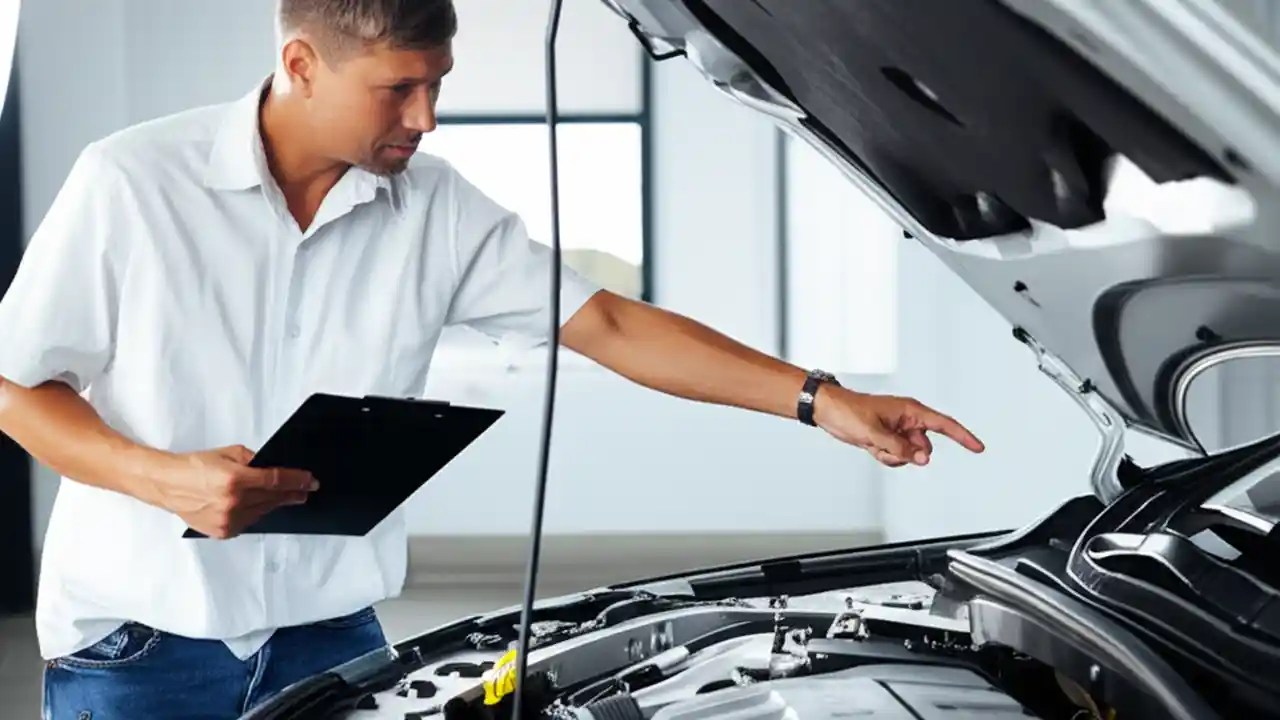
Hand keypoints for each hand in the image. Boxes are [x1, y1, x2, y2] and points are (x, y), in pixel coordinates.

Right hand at [148, 445, 317, 538]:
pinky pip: (248, 522)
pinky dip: (255, 513)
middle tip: (306, 490)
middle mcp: (232, 502)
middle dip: (292, 493)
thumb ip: (254, 461)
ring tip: (286, 497)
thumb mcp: (229, 453)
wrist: (167, 484)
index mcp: (234, 479)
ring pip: (263, 512)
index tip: (311, 481)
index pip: (276, 480)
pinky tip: (259, 505)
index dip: (297, 481)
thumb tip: (274, 468)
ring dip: (275, 504)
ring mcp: (227, 520)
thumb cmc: (194, 466)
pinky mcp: (222, 532)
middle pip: (273, 498)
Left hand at [814, 388, 984, 467]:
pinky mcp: (887, 438)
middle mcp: (907, 420)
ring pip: (910, 454)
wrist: (828, 410)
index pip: (944, 425)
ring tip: (874, 444)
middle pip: (924, 447)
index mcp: (910, 411)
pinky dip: (886, 456)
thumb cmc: (848, 411)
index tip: (978, 447)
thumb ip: (900, 448)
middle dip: (910, 454)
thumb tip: (923, 458)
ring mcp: (898, 430)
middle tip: (887, 446)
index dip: (963, 437)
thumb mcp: (875, 433)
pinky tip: (871, 446)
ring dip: (894, 456)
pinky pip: (896, 456)